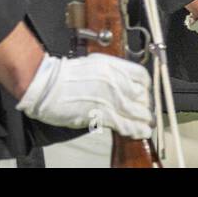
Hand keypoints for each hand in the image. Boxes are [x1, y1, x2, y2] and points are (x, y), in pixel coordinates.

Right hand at [15, 53, 152, 139]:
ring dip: (145, 119)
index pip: (142, 76)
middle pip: (142, 95)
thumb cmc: (66, 75)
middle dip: (146, 105)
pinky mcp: (103, 115)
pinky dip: (136, 130)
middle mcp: (116, 81)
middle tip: (148, 111)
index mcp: (113, 66)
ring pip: (137, 112)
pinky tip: (142, 132)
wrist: (49, 85)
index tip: (147, 93)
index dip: (147, 87)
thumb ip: (111, 72)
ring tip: (148, 124)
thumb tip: (122, 82)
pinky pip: (126, 125)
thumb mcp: (94, 64)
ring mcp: (111, 99)